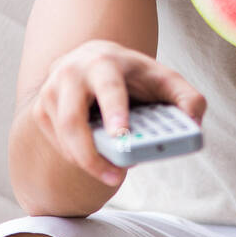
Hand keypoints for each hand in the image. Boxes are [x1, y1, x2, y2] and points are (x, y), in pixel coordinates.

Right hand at [31, 39, 206, 187]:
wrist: (93, 60)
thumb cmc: (133, 75)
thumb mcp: (164, 80)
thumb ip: (187, 99)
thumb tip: (193, 123)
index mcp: (104, 61)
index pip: (108, 87)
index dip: (115, 111)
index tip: (122, 136)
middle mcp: (72, 73)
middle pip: (74, 120)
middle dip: (92, 153)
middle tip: (116, 176)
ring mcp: (52, 91)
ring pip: (63, 137)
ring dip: (86, 161)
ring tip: (112, 174)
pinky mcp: (42, 110)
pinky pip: (57, 143)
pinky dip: (76, 157)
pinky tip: (95, 159)